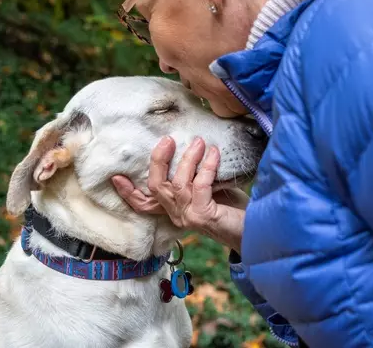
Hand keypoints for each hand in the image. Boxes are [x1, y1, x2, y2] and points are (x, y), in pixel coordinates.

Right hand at [111, 136, 248, 250]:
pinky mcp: (203, 216)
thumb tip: (193, 145)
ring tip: (199, 142)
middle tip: (168, 140)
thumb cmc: (233, 209)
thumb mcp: (209, 190)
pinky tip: (215, 154)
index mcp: (174, 210)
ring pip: (178, 183)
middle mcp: (177, 215)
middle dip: (158, 161)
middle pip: (156, 187)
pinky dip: (207, 167)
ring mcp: (189, 217)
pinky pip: (199, 185)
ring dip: (188, 159)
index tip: (116, 177)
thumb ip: (195, 177)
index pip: (144, 204)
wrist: (256, 233)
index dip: (128, 192)